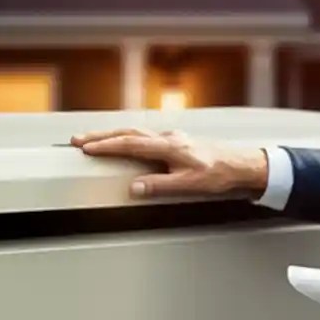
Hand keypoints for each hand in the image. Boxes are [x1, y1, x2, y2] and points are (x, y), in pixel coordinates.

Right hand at [70, 128, 268, 198]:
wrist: (241, 164)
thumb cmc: (219, 173)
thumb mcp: (189, 185)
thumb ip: (159, 185)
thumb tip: (134, 187)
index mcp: (169, 146)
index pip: (131, 144)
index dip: (107, 146)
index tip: (86, 148)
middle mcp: (168, 137)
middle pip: (128, 133)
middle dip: (101, 136)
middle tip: (79, 140)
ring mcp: (172, 137)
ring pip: (136, 132)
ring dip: (113, 135)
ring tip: (93, 140)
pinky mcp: (176, 141)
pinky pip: (145, 135)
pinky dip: (128, 136)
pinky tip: (125, 141)